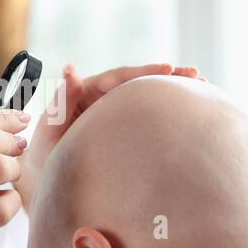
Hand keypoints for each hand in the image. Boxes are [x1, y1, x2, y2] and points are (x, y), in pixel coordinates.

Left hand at [15, 61, 203, 213]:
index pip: (117, 78)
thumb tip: (70, 68)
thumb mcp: (49, 129)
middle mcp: (103, 97)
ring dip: (172, 90)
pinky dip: (168, 111)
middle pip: (137, 82)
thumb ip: (61, 101)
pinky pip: (146, 115)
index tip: (167, 69)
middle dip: (166, 77)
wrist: (46, 179)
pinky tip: (193, 110)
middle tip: (195, 73)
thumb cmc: (44, 155)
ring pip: (145, 96)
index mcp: (86, 92)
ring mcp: (114, 112)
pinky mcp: (123, 127)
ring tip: (203, 85)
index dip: (142, 72)